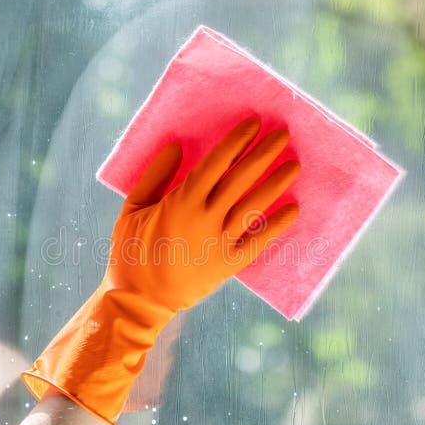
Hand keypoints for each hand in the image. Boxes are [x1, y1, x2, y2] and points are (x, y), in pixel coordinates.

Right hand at [22, 117, 299, 424]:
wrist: (139, 301)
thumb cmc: (130, 252)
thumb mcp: (132, 209)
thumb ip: (154, 176)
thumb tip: (175, 146)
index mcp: (181, 202)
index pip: (216, 163)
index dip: (236, 142)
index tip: (254, 124)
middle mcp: (205, 219)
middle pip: (241, 180)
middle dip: (263, 155)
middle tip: (284, 135)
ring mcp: (219, 243)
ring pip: (254, 207)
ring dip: (276, 184)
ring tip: (294, 165)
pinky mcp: (228, 265)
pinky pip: (258, 242)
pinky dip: (276, 226)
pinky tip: (294, 209)